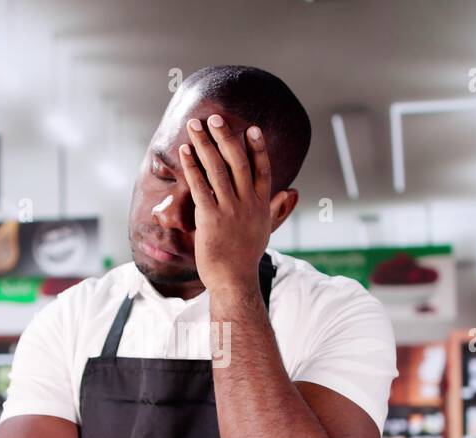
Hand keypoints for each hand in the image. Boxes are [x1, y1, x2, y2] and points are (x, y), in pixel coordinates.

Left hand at [178, 115, 281, 293]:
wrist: (234, 280)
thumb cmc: (245, 256)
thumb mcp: (265, 229)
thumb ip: (275, 207)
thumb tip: (290, 191)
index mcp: (261, 204)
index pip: (262, 169)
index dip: (258, 147)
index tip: (252, 128)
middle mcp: (248, 203)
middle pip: (238, 162)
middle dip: (226, 137)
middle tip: (215, 118)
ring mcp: (230, 210)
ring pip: (217, 169)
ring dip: (205, 144)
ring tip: (195, 125)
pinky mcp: (212, 218)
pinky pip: (201, 186)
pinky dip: (192, 166)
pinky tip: (185, 151)